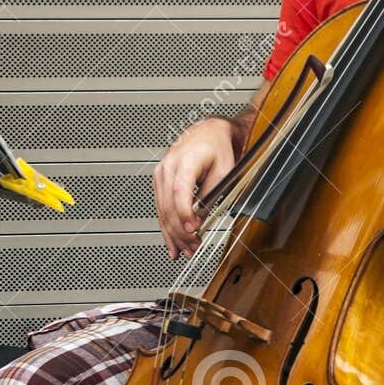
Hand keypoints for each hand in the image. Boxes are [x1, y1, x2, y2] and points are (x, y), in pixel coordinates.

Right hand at [153, 117, 234, 259]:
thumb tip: (201, 218)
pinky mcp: (159, 181)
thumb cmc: (217, 148)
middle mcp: (168, 167)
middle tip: (193, 248)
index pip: (180, 192)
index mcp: (185, 160)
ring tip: (184, 251)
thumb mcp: (224, 170)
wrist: (208, 133)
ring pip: (162, 211)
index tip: (193, 231)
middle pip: (168, 206)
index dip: (185, 215)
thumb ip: (212, 194)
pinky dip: (166, 228)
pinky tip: (172, 243)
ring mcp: (160, 174)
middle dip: (180, 232)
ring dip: (173, 235)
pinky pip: (160, 208)